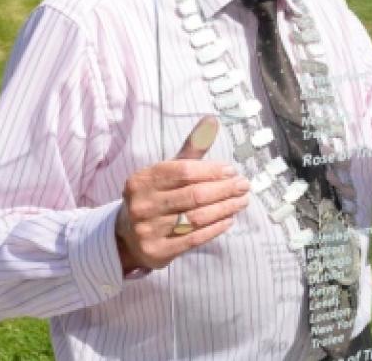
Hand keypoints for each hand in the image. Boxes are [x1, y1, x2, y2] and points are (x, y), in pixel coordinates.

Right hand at [115, 116, 249, 270]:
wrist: (127, 236)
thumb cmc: (156, 196)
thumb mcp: (167, 171)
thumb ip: (191, 149)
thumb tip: (212, 120)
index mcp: (142, 180)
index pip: (183, 171)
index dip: (211, 170)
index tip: (232, 171)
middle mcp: (142, 204)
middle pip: (193, 195)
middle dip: (224, 190)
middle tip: (244, 186)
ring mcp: (148, 230)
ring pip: (196, 217)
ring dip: (225, 208)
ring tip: (241, 202)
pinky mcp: (157, 251)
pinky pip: (194, 238)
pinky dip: (215, 228)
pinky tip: (229, 220)